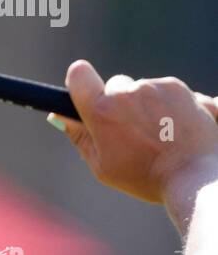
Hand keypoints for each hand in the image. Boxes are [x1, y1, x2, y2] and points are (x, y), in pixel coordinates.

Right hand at [49, 60, 217, 204]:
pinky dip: (172, 108)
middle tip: (133, 131)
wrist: (196, 178)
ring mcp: (159, 87)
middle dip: (120, 103)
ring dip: (149, 106)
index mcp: (103, 110)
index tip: (86, 90)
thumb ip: (79, 136)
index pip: (79, 76)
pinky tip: (177, 130)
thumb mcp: (102, 166)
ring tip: (161, 135)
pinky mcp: (183, 89)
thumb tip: (59, 114)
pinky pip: (169, 93)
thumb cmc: (146, 177)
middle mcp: (130, 92)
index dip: (80, 81)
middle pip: (116, 86)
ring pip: (145, 89)